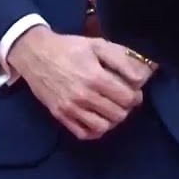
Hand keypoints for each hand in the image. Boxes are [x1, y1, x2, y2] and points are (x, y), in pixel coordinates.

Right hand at [8, 26, 150, 139]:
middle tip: (123, 98)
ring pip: (103, 127)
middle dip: (126, 107)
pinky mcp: (60, 115)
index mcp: (96, 77)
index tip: (133, 90)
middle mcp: (84, 96)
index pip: (128, 98)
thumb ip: (123, 60)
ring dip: (112, 119)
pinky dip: (95, 130)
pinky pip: (83, 134)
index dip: (136, 95)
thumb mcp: (98, 45)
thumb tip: (144, 75)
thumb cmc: (70, 47)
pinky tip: (97, 118)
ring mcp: (71, 108)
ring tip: (111, 108)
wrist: (35, 54)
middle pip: (118, 114)